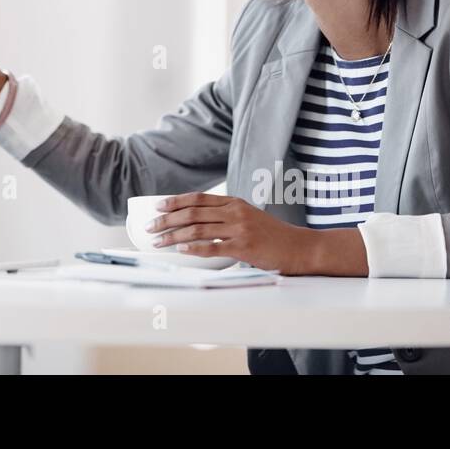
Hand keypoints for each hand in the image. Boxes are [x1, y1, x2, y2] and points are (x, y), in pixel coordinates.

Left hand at [146, 192, 318, 274]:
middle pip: (192, 213)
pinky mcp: (243, 247)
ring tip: (158, 241)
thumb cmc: (272, 235)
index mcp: (234, 202)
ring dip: (173, 235)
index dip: (175, 201)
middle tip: (150, 227)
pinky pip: (212, 247)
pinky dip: (193, 248)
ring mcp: (239, 229)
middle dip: (167, 219)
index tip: (157, 206)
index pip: (197, 198)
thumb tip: (196, 224)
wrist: (299, 247)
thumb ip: (226, 216)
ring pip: (197, 230)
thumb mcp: (248, 217)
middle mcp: (234, 212)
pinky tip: (181, 250)